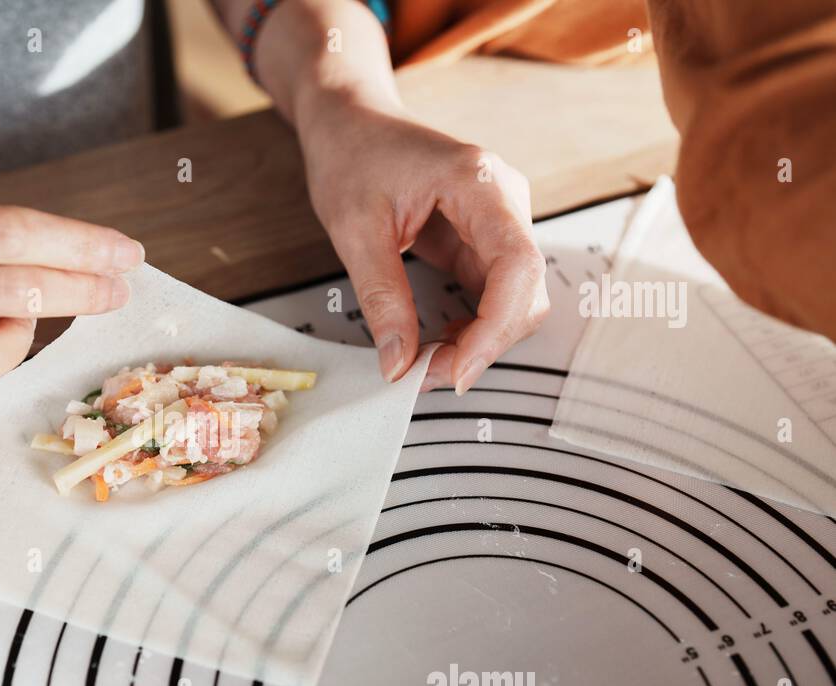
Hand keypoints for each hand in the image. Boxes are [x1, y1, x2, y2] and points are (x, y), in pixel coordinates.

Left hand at [299, 92, 548, 392]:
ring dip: (477, 341)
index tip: (458, 371)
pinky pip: (492, 297)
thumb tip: (399, 363)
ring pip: (515, 301)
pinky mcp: (483, 242)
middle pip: (526, 291)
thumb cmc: (351, 156)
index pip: (518, 265)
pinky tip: (433, 343)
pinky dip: (468, 329)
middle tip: (423, 374)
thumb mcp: (354, 230)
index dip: (496, 328)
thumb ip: (381, 297)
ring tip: (421, 362)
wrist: (350, 122)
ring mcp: (499, 222)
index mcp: (480, 182)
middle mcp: (504, 201)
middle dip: (483, 344)